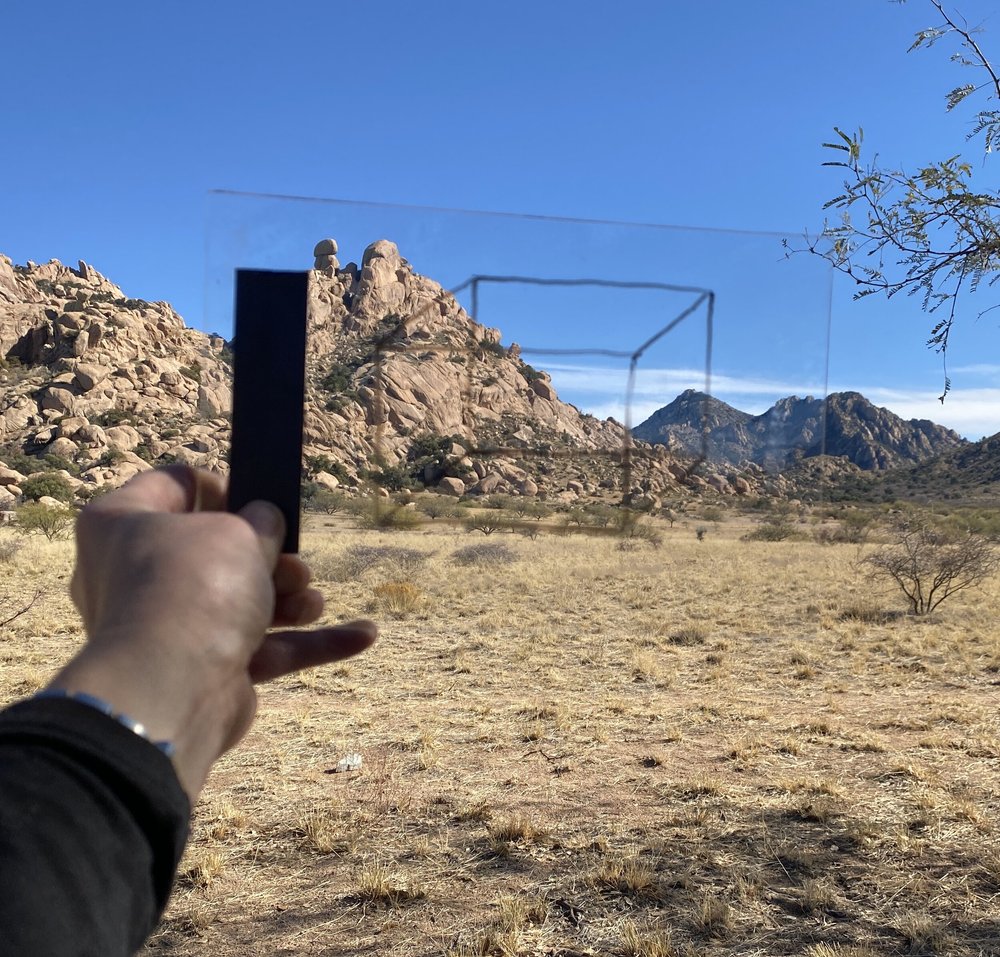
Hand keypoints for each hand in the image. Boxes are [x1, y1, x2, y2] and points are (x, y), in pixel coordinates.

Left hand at [49, 465, 376, 799]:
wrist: (176, 688)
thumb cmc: (195, 587)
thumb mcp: (239, 530)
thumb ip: (261, 521)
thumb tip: (265, 522)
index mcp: (123, 523)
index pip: (172, 486)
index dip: (221, 485)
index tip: (257, 497)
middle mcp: (137, 575)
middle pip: (216, 550)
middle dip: (270, 555)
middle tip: (292, 562)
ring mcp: (173, 627)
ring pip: (246, 601)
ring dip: (293, 599)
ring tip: (312, 600)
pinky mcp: (210, 670)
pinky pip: (267, 649)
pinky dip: (313, 643)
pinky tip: (364, 635)